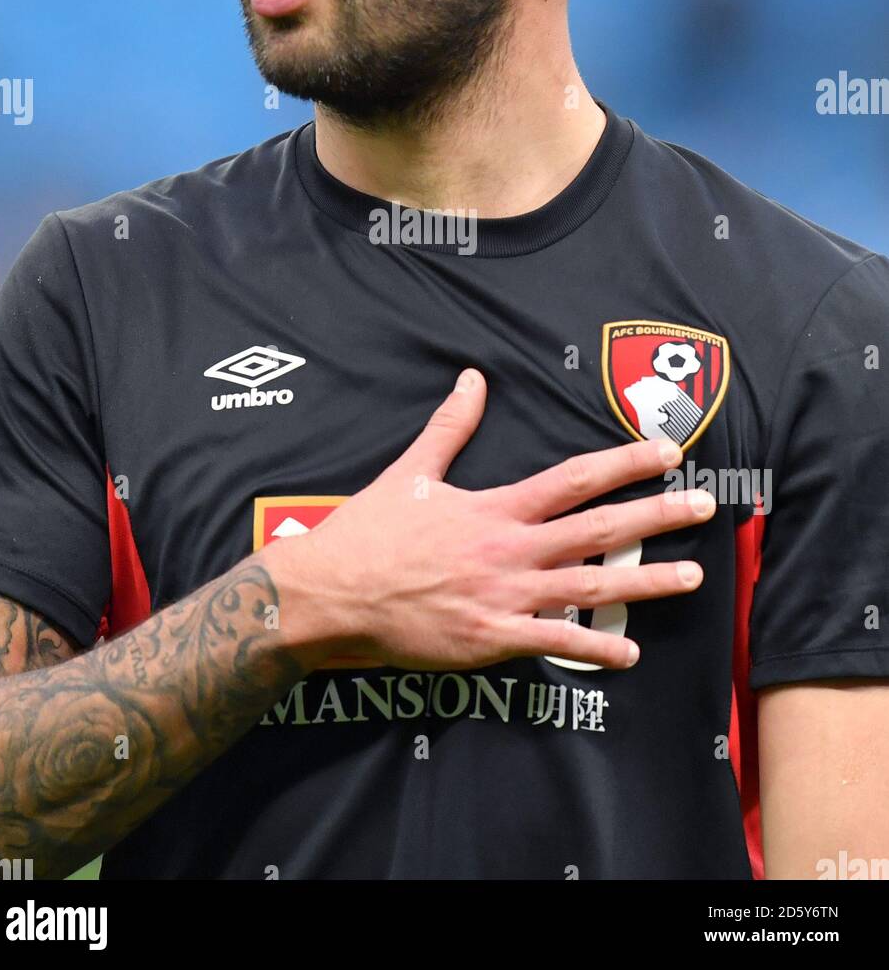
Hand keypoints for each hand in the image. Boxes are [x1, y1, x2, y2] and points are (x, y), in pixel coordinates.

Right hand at [290, 368, 712, 671]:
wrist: (331, 597)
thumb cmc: (368, 533)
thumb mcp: (410, 472)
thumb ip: (448, 428)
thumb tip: (472, 379)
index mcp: (495, 508)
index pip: (573, 479)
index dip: (624, 463)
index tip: (667, 451)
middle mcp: (510, 550)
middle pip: (598, 530)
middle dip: (656, 516)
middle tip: (706, 507)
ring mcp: (504, 598)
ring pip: (589, 588)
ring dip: (645, 583)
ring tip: (693, 577)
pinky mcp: (490, 640)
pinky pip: (554, 645)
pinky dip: (593, 650)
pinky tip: (630, 656)